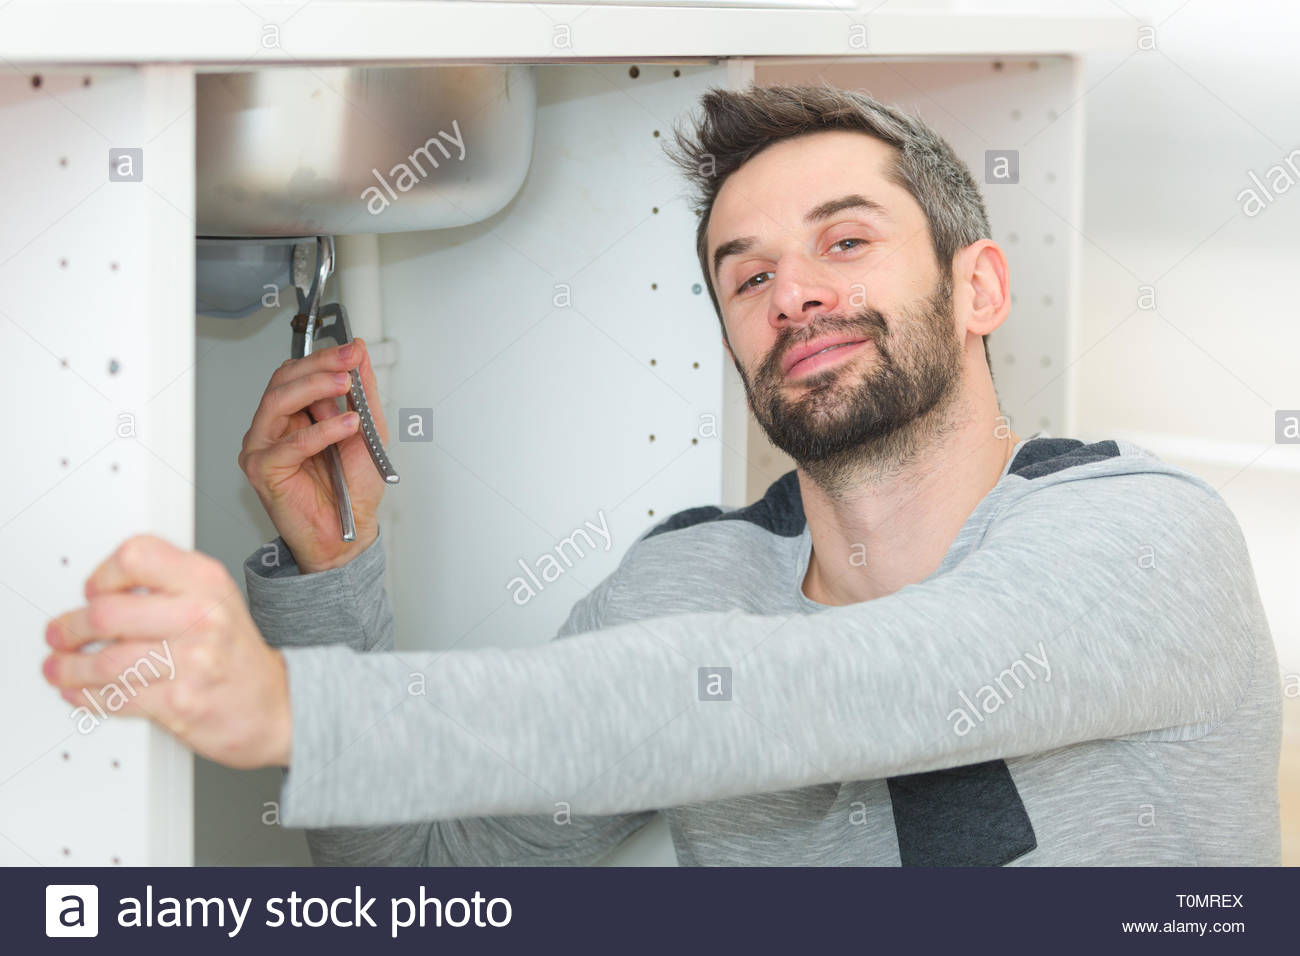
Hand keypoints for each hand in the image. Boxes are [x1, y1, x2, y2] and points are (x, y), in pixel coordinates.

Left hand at [41, 535, 290, 769]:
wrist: (277, 705)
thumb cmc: (237, 654)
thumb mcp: (215, 600)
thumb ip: (167, 586)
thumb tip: (102, 591)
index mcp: (207, 581)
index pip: (135, 556)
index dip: (102, 575)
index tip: (92, 592)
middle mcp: (202, 615)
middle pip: (107, 613)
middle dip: (70, 628)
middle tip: (61, 633)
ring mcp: (193, 661)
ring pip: (104, 662)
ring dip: (69, 668)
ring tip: (60, 668)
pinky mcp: (180, 702)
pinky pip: (115, 698)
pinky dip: (87, 697)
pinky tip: (81, 693)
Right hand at [239, 338, 390, 572]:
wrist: (347, 533)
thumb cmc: (352, 489)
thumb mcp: (368, 431)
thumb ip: (363, 392)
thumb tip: (359, 352)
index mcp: (295, 415)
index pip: (298, 372)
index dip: (324, 357)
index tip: (352, 349)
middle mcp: (274, 427)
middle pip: (284, 380)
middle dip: (318, 365)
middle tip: (347, 360)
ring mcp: (263, 447)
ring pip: (277, 402)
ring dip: (315, 388)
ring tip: (345, 385)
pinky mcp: (263, 470)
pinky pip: (288, 444)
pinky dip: (320, 431)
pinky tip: (346, 426)